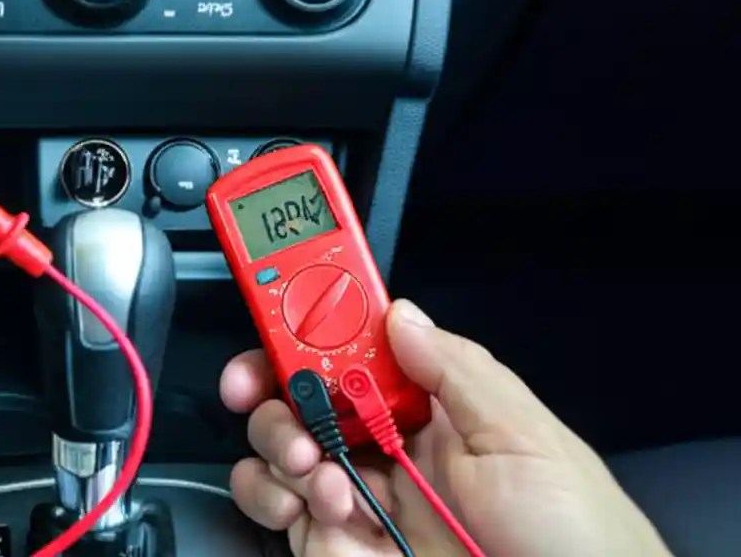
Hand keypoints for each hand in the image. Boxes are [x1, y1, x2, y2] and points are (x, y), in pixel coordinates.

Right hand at [220, 300, 670, 556]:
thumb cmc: (574, 535)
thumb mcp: (526, 437)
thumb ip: (457, 370)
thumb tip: (399, 314)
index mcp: (432, 408)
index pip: (358, 348)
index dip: (313, 322)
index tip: (280, 307)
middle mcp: (388, 447)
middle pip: (300, 392)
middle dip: (269, 379)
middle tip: (264, 386)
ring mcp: (358, 498)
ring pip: (277, 445)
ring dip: (277, 441)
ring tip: (312, 465)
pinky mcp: (336, 547)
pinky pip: (277, 508)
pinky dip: (274, 495)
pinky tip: (319, 505)